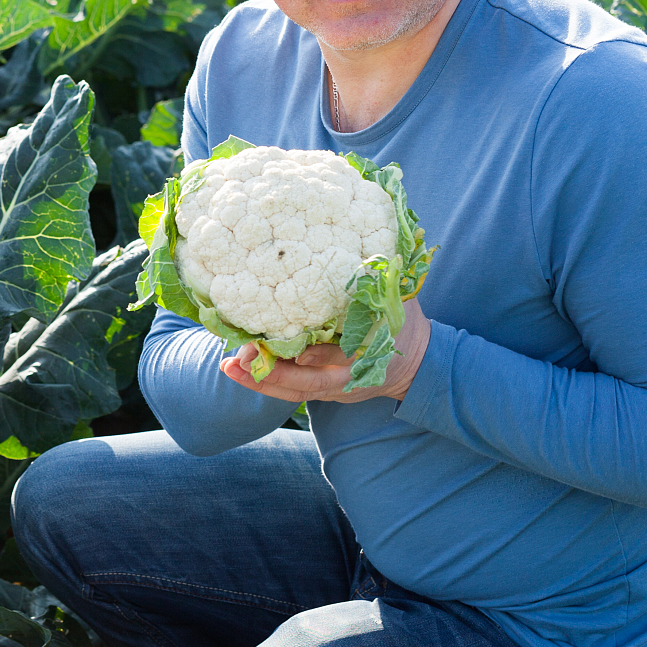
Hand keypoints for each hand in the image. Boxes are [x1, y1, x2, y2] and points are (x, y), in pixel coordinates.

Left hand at [220, 298, 430, 404]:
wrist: (418, 364)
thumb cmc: (405, 327)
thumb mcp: (399, 305)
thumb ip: (377, 287)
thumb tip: (354, 254)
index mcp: (369, 354)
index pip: (340, 358)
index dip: (321, 356)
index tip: (298, 351)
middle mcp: (348, 377)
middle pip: (307, 383)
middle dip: (273, 373)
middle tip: (242, 356)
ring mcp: (335, 388)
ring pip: (293, 392)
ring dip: (260, 381)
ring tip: (228, 367)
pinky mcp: (323, 391)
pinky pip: (290, 392)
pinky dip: (264, 383)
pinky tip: (238, 369)